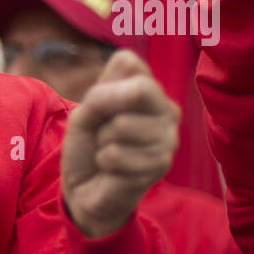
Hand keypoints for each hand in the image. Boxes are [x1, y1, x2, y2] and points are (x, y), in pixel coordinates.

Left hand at [61, 51, 179, 238]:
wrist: (86, 190)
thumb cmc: (88, 147)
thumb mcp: (84, 113)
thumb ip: (102, 95)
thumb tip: (131, 91)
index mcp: (149, 89)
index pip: (130, 64)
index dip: (102, 88)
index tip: (98, 109)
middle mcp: (167, 109)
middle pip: (136, 91)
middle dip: (104, 116)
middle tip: (104, 134)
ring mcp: (168, 137)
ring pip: (123, 125)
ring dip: (103, 143)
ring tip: (109, 152)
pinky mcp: (161, 164)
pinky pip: (117, 154)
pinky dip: (105, 162)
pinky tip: (113, 170)